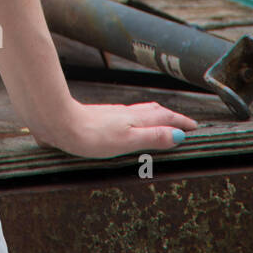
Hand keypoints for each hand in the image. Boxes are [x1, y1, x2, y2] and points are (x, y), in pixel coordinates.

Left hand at [33, 100, 198, 158]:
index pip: (164, 118)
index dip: (180, 122)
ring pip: (139, 113)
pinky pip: (126, 117)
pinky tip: (127, 124)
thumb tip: (178, 135)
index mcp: (135, 119)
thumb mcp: (127, 140)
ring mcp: (112, 114)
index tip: (195, 127)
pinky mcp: (99, 118)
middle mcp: (125, 113)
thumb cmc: (90, 134)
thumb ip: (152, 137)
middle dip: (170, 118)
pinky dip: (137, 120)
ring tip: (161, 123)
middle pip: (153, 112)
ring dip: (154, 117)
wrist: (58, 122)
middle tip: (183, 124)